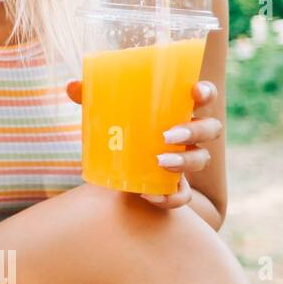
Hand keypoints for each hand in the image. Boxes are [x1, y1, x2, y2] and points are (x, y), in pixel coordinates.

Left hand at [66, 78, 221, 208]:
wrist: (110, 167)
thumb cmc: (115, 128)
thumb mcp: (102, 111)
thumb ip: (89, 96)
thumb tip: (72, 85)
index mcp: (176, 108)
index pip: (202, 95)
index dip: (205, 92)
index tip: (195, 91)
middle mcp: (187, 133)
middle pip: (210, 128)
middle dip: (195, 130)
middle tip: (167, 135)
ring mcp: (184, 160)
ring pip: (201, 159)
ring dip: (185, 161)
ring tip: (159, 162)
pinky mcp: (173, 185)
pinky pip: (182, 195)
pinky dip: (170, 198)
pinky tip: (149, 196)